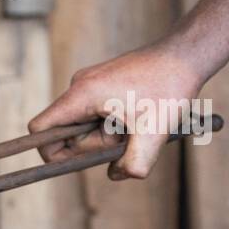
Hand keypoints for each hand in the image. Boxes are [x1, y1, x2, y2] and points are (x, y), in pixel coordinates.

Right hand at [28, 39, 208, 179]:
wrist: (187, 54)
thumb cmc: (169, 87)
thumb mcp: (153, 132)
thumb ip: (132, 163)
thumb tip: (116, 174)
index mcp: (81, 95)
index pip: (40, 129)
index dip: (51, 152)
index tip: (78, 160)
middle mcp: (79, 87)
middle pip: (67, 132)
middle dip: (94, 143)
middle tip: (126, 135)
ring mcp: (90, 84)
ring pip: (85, 125)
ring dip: (107, 134)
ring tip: (136, 123)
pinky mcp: (103, 84)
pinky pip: (96, 115)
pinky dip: (114, 123)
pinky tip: (138, 116)